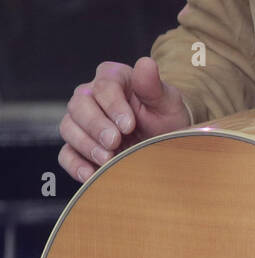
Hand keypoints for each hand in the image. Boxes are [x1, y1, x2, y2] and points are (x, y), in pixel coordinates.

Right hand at [59, 57, 189, 182]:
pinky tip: (91, 174)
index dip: (113, 105)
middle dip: (96, 126)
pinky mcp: (79, 146)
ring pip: (69, 128)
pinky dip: (75, 165)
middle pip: (79, 106)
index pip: (103, 86)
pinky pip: (66, 154)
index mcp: (112, 79)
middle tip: (114, 142)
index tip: (129, 124)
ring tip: (107, 159)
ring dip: (86, 145)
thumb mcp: (167, 102)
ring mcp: (82, 122)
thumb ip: (154, 86)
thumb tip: (146, 64)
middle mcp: (91, 97)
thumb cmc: (165, 116)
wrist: (165, 141)